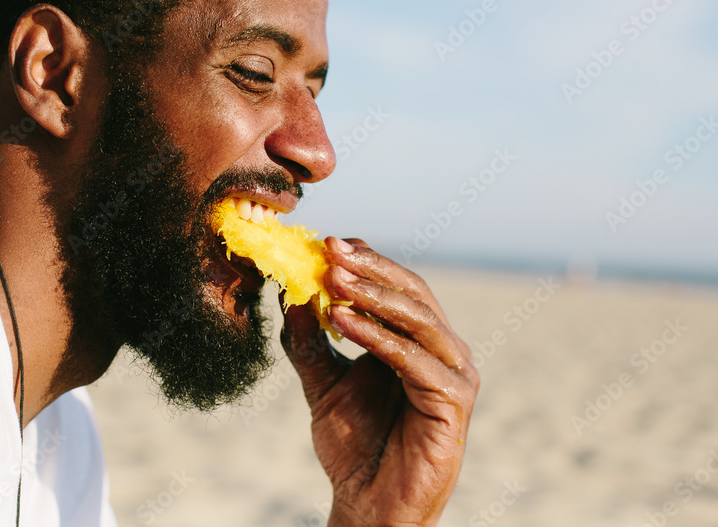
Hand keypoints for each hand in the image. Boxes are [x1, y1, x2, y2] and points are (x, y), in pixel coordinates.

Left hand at [281, 237, 479, 526]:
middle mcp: (443, 350)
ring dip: (374, 296)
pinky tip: (343, 322)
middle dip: (369, 269)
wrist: (368, 502)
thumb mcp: (322, 383)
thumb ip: (308, 342)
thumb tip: (289, 295)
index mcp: (417, 340)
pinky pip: (414, 358)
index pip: (398, 285)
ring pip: (418, 318)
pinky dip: (378, 336)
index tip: (327, 243)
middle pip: (412, 293)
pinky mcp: (455, 400)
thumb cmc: (355, 444)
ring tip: (334, 281)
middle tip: (331, 250)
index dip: (366, 261)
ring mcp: (455, 373)